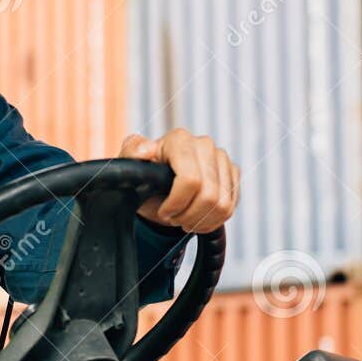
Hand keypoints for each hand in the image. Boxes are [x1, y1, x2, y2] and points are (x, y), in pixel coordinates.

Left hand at [118, 129, 238, 233]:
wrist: (156, 185)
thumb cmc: (142, 176)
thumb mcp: (129, 166)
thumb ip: (132, 153)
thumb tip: (147, 150)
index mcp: (179, 139)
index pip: (190, 180)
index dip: (177, 204)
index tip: (164, 211)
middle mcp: (204, 145)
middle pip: (209, 195)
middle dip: (189, 216)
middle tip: (174, 219)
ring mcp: (221, 158)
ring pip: (222, 204)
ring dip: (201, 221)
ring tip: (184, 220)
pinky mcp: (232, 173)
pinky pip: (231, 206)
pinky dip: (213, 221)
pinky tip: (197, 219)